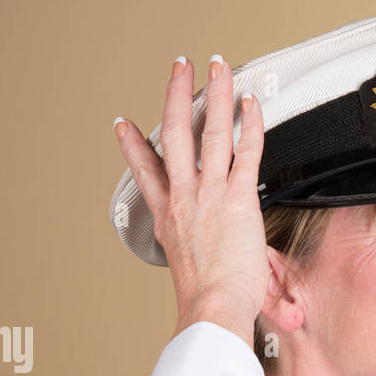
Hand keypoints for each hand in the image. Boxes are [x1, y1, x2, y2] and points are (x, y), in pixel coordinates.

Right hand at [114, 57, 271, 330]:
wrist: (212, 308)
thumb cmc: (206, 300)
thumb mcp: (186, 268)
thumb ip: (190, 250)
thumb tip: (198, 256)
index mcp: (168, 216)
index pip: (146, 172)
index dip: (133, 146)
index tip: (124, 127)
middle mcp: (185, 198)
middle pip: (174, 134)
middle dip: (177, 96)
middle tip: (179, 69)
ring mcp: (210, 194)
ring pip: (211, 132)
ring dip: (216, 94)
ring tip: (219, 67)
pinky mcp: (239, 198)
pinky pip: (245, 150)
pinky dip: (249, 124)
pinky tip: (250, 104)